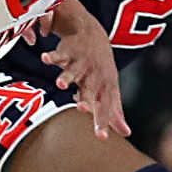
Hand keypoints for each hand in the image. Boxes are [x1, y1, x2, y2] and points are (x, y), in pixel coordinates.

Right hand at [36, 9, 128, 138]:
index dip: (102, 121)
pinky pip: (58, 55)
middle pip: (89, 90)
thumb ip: (115, 111)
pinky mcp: (67, 52)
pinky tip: (45, 58)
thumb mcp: (111, 88)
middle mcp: (93, 75)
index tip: (101, 138)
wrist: (92, 33)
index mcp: (104, 86)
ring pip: (73, 72)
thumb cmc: (101, 68)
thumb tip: (126, 132)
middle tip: (81, 109)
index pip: (104, 106)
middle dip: (85, 99)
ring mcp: (80, 63)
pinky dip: (52, 57)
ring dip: (66, 77)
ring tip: (60, 84)